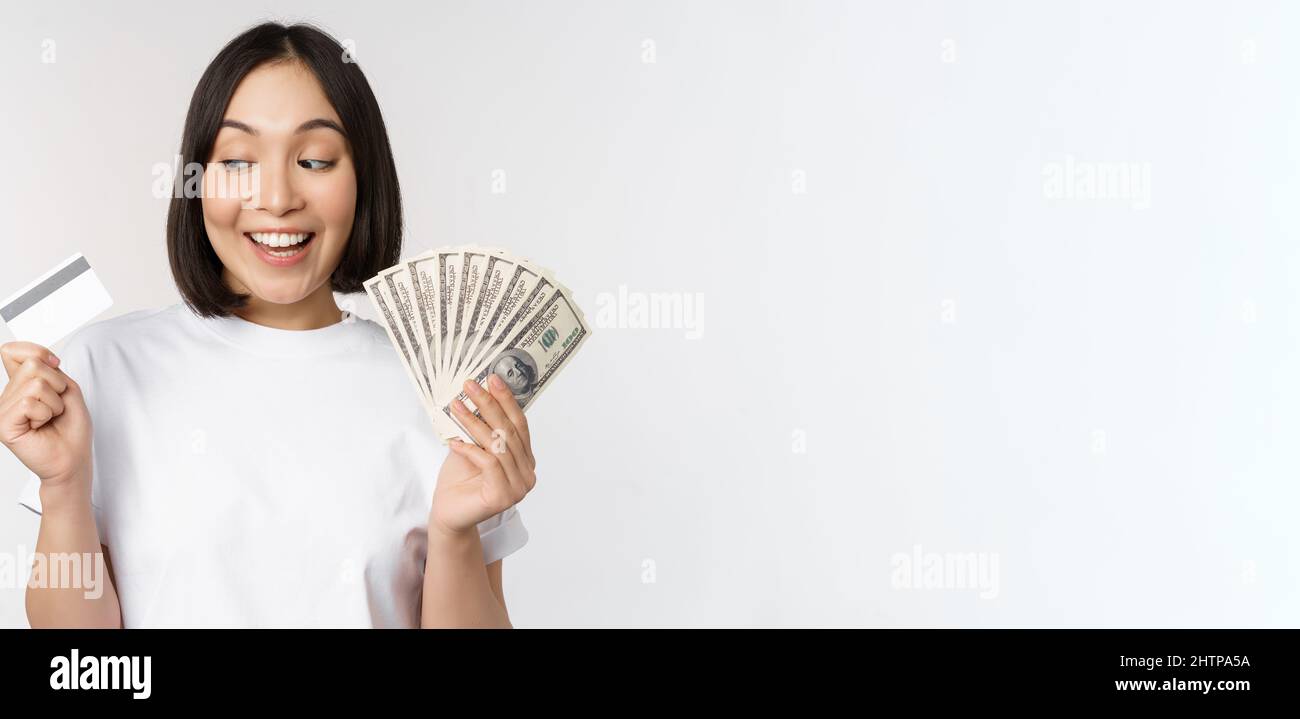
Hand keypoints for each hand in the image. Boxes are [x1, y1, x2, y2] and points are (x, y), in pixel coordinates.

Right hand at [0, 342, 92, 488]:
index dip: (37, 351)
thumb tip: (35, 358)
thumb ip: (48, 368)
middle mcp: (6, 395)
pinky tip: (40, 426)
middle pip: (32, 365)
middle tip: (56, 407)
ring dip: (54, 402)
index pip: (11, 350)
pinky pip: (29, 403)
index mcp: (19, 385)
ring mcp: (1, 410)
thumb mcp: (66, 388)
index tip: (56, 366)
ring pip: (35, 384)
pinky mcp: (3, 425)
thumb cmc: (71, 427)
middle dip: (57, 385)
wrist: (73, 457)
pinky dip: (46, 413)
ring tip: (49, 418)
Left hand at [431, 374, 536, 537]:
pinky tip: (454, 442)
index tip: (492, 379)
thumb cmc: (459, 482)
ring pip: (498, 445)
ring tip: (456, 407)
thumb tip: (478, 393)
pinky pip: (488, 463)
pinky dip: (470, 449)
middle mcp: (527, 473)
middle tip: (471, 386)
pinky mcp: (503, 496)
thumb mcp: (471, 445)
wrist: (448, 514)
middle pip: (509, 431)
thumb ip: (481, 427)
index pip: (519, 424)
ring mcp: (518, 487)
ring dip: (474, 422)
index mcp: (525, 460)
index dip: (506, 400)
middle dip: (489, 405)